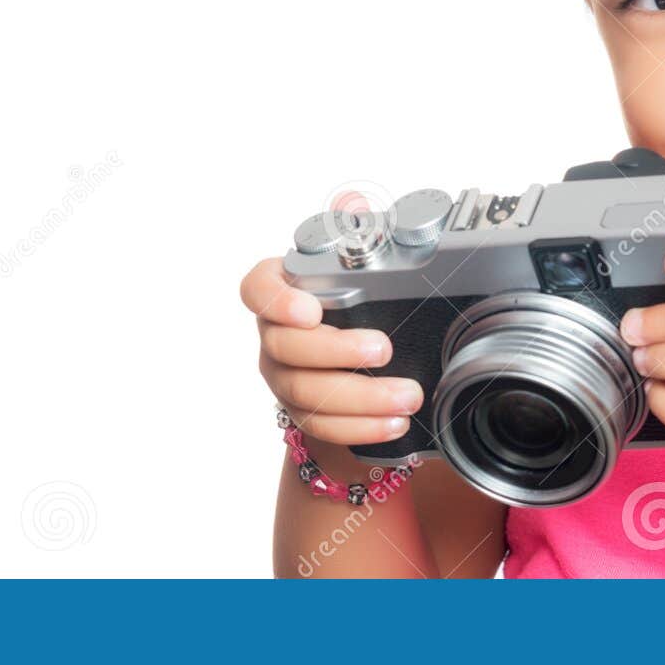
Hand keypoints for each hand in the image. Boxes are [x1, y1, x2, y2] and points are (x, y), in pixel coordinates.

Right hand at [240, 256, 423, 446]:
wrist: (356, 342)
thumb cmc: (356, 294)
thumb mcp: (358, 268)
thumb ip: (363, 254)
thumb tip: (386, 237)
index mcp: (280, 289)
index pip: (258, 290)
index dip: (278, 302)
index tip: (311, 311)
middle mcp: (273, 333)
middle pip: (286, 347)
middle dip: (339, 351)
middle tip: (384, 349)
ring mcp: (282, 374)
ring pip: (305, 392)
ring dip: (361, 398)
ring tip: (406, 396)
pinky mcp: (300, 409)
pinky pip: (321, 425)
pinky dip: (360, 427)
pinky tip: (394, 422)